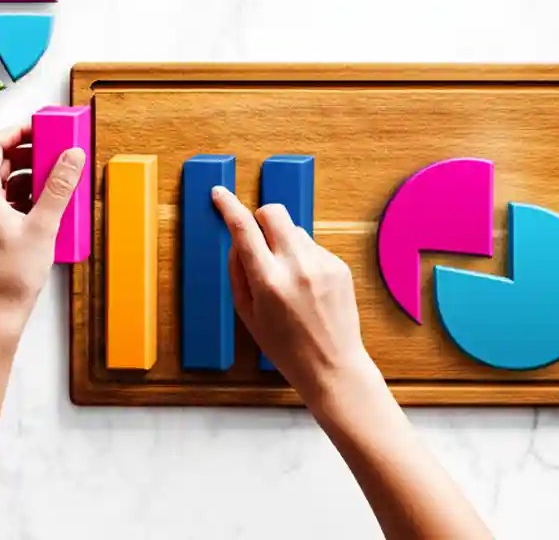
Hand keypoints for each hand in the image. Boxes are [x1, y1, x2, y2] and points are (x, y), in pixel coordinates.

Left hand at [0, 123, 84, 343]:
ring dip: (28, 176)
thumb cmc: (11, 276)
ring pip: (2, 181)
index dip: (17, 132)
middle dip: (28, 154)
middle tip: (54, 152)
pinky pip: (3, 200)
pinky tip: (46, 204)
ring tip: (55, 180)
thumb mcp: (44, 226)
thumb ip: (59, 187)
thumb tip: (71, 157)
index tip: (41, 129)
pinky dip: (24, 195)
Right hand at [211, 186, 378, 404]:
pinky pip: (313, 246)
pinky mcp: (338, 265)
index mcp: (268, 281)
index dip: (228, 206)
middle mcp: (296, 266)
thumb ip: (238, 273)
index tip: (220, 193)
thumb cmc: (285, 347)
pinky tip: (307, 287)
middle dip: (260, 218)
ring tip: (287, 278)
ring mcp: (321, 263)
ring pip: (294, 230)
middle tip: (258, 240)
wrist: (331, 364)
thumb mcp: (247, 314)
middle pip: (273, 212)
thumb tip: (238, 241)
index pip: (243, 228)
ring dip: (283, 242)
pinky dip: (304, 258)